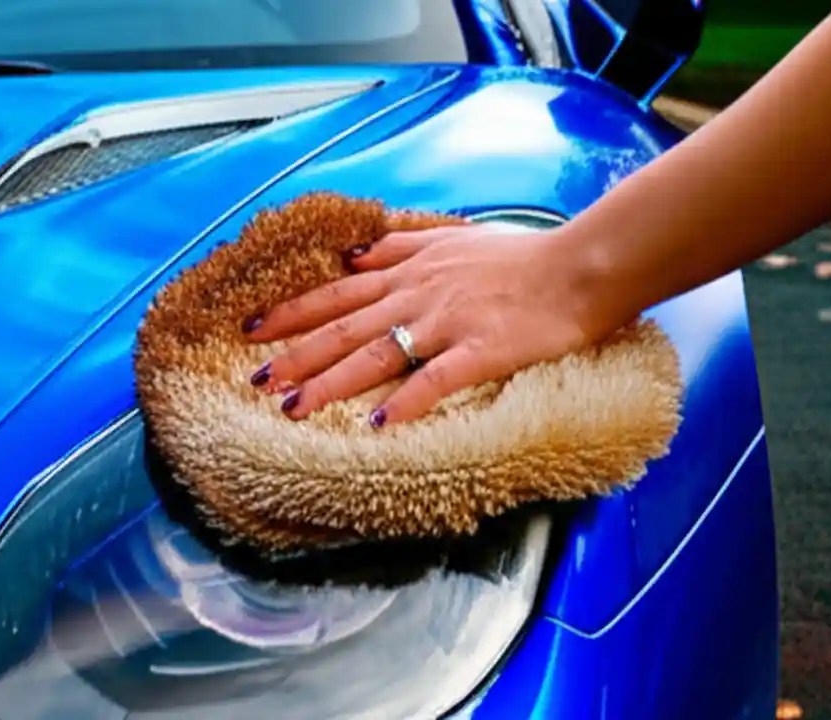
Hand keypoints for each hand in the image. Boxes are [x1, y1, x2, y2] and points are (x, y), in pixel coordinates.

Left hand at [243, 223, 630, 426]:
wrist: (580, 266)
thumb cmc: (520, 255)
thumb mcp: (452, 237)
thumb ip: (401, 246)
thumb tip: (356, 254)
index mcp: (409, 273)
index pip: (336, 292)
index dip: (291, 312)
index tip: (251, 329)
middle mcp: (417, 296)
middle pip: (344, 327)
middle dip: (296, 355)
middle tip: (256, 380)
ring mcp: (447, 323)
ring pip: (376, 354)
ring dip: (331, 382)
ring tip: (293, 407)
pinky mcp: (481, 350)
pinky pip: (435, 379)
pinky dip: (404, 402)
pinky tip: (375, 426)